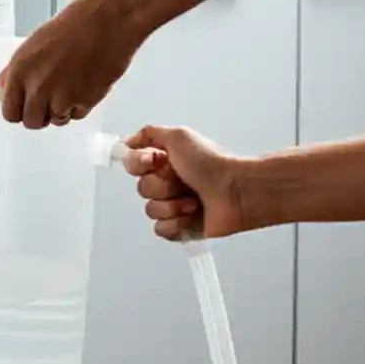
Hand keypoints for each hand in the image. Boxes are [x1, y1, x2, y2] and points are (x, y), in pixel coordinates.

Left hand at [0, 0, 145, 129]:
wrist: (107, 22)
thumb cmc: (74, 26)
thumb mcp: (35, 43)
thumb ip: (16, 70)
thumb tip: (3, 85)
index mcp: (20, 71)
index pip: (9, 111)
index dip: (18, 112)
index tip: (25, 109)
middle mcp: (36, 87)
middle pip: (31, 122)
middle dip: (41, 116)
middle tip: (50, 101)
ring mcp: (60, 97)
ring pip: (56, 120)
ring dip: (63, 110)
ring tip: (72, 85)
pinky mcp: (84, 102)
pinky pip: (78, 115)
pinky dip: (82, 105)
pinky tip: (86, 83)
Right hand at [122, 125, 246, 239]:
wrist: (238, 192)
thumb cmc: (212, 164)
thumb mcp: (179, 136)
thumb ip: (149, 133)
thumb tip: (126, 142)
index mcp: (165, 162)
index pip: (133, 165)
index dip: (138, 164)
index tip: (154, 161)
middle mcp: (168, 183)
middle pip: (141, 188)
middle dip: (161, 186)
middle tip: (182, 181)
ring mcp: (175, 206)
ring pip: (150, 210)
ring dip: (171, 205)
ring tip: (193, 201)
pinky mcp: (182, 227)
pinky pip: (161, 229)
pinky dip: (176, 223)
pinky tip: (192, 215)